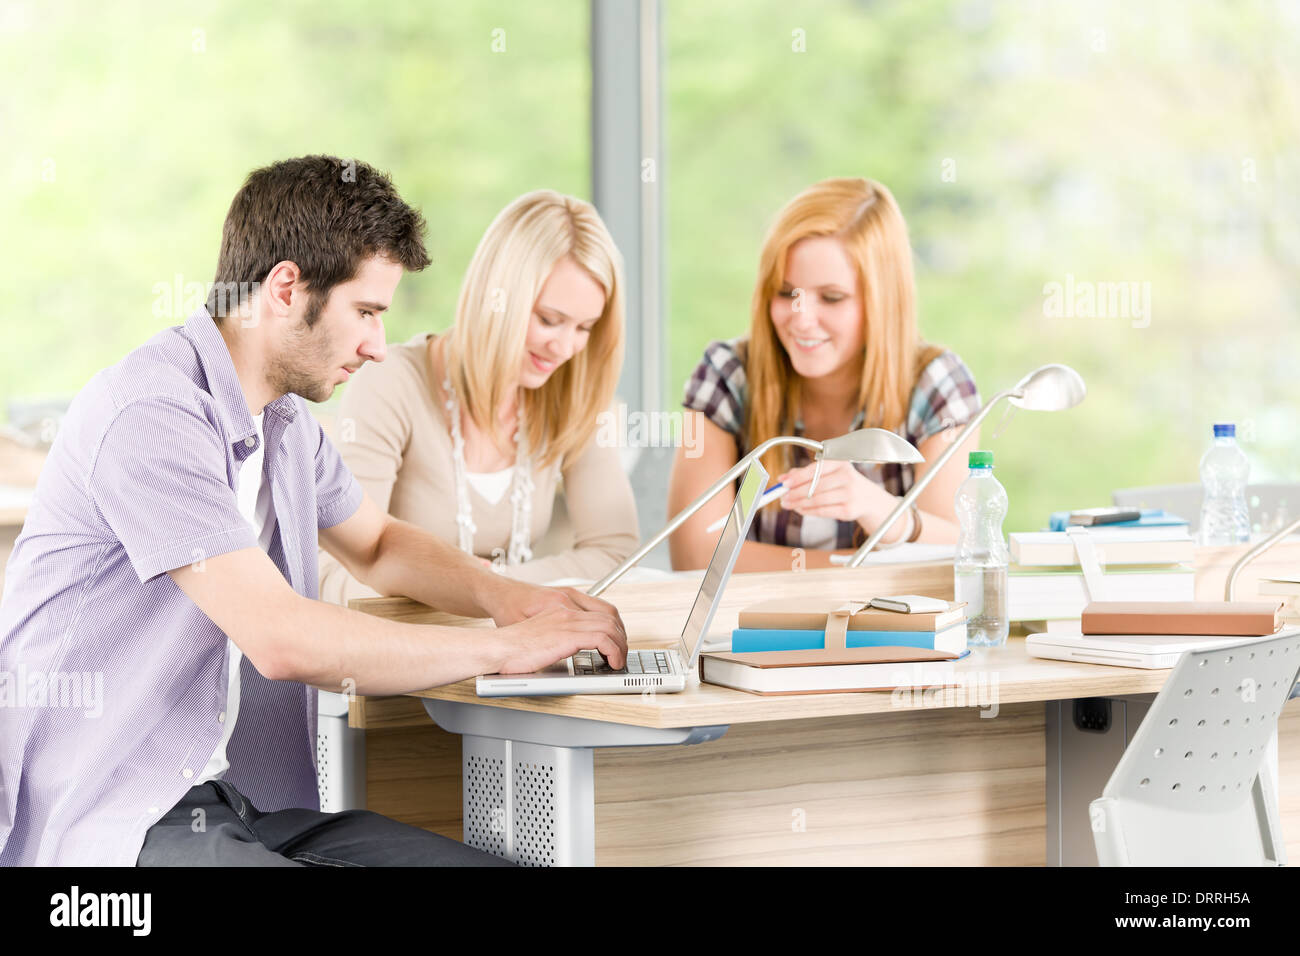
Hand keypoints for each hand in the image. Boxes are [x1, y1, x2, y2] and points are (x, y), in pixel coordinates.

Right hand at [493, 604, 628, 673]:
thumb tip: (567, 649)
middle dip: (621, 636)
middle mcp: (566, 610)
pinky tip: (611, 662)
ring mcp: (568, 621)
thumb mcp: (539, 633)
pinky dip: (613, 651)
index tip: (616, 642)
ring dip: (620, 645)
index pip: (600, 609)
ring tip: (618, 661)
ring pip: (610, 626)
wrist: (495, 646)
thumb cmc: (510, 645)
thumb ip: (556, 635)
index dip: (614, 626)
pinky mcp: (567, 635)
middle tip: (621, 653)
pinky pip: (602, 639)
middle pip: (610, 616)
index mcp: (560, 608)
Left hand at [778, 460, 895, 526]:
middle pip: (815, 486)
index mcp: (839, 462)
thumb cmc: (841, 483)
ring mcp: (849, 494)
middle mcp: (846, 476)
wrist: (867, 498)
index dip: (798, 477)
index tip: (784, 483)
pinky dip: (809, 511)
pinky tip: (801, 510)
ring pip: (818, 500)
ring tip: (789, 504)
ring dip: (799, 504)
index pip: (815, 469)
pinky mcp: (849, 510)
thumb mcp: (827, 473)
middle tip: (783, 497)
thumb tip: (782, 478)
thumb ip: (804, 473)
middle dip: (795, 493)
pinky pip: (823, 511)